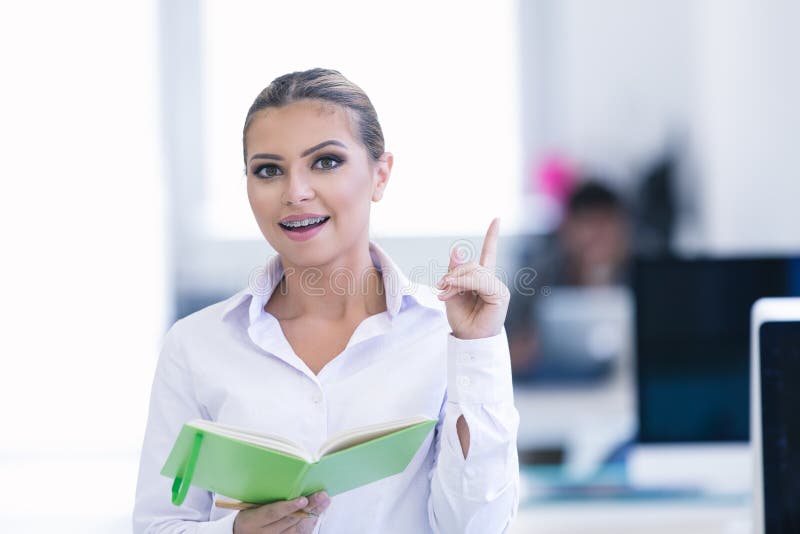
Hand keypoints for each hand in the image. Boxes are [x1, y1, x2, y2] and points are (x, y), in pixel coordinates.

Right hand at [233, 492, 329, 533]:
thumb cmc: (250, 515)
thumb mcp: (251, 505)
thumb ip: (267, 497)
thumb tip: (291, 482)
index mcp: (250, 520)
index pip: (271, 513)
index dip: (288, 507)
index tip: (302, 499)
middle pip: (289, 520)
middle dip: (308, 507)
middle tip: (321, 495)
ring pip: (297, 529)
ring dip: (313, 514)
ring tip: (324, 501)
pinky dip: (310, 523)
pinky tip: (317, 512)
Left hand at [436, 218, 509, 339]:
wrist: (469, 340)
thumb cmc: (462, 319)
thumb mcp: (452, 293)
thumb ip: (454, 272)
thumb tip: (456, 250)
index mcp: (482, 279)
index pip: (489, 253)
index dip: (492, 236)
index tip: (497, 219)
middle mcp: (491, 281)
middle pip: (472, 264)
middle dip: (453, 274)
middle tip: (440, 287)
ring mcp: (497, 287)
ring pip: (474, 271)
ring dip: (456, 280)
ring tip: (444, 293)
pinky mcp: (500, 294)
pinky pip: (480, 280)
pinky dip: (464, 283)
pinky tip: (453, 290)